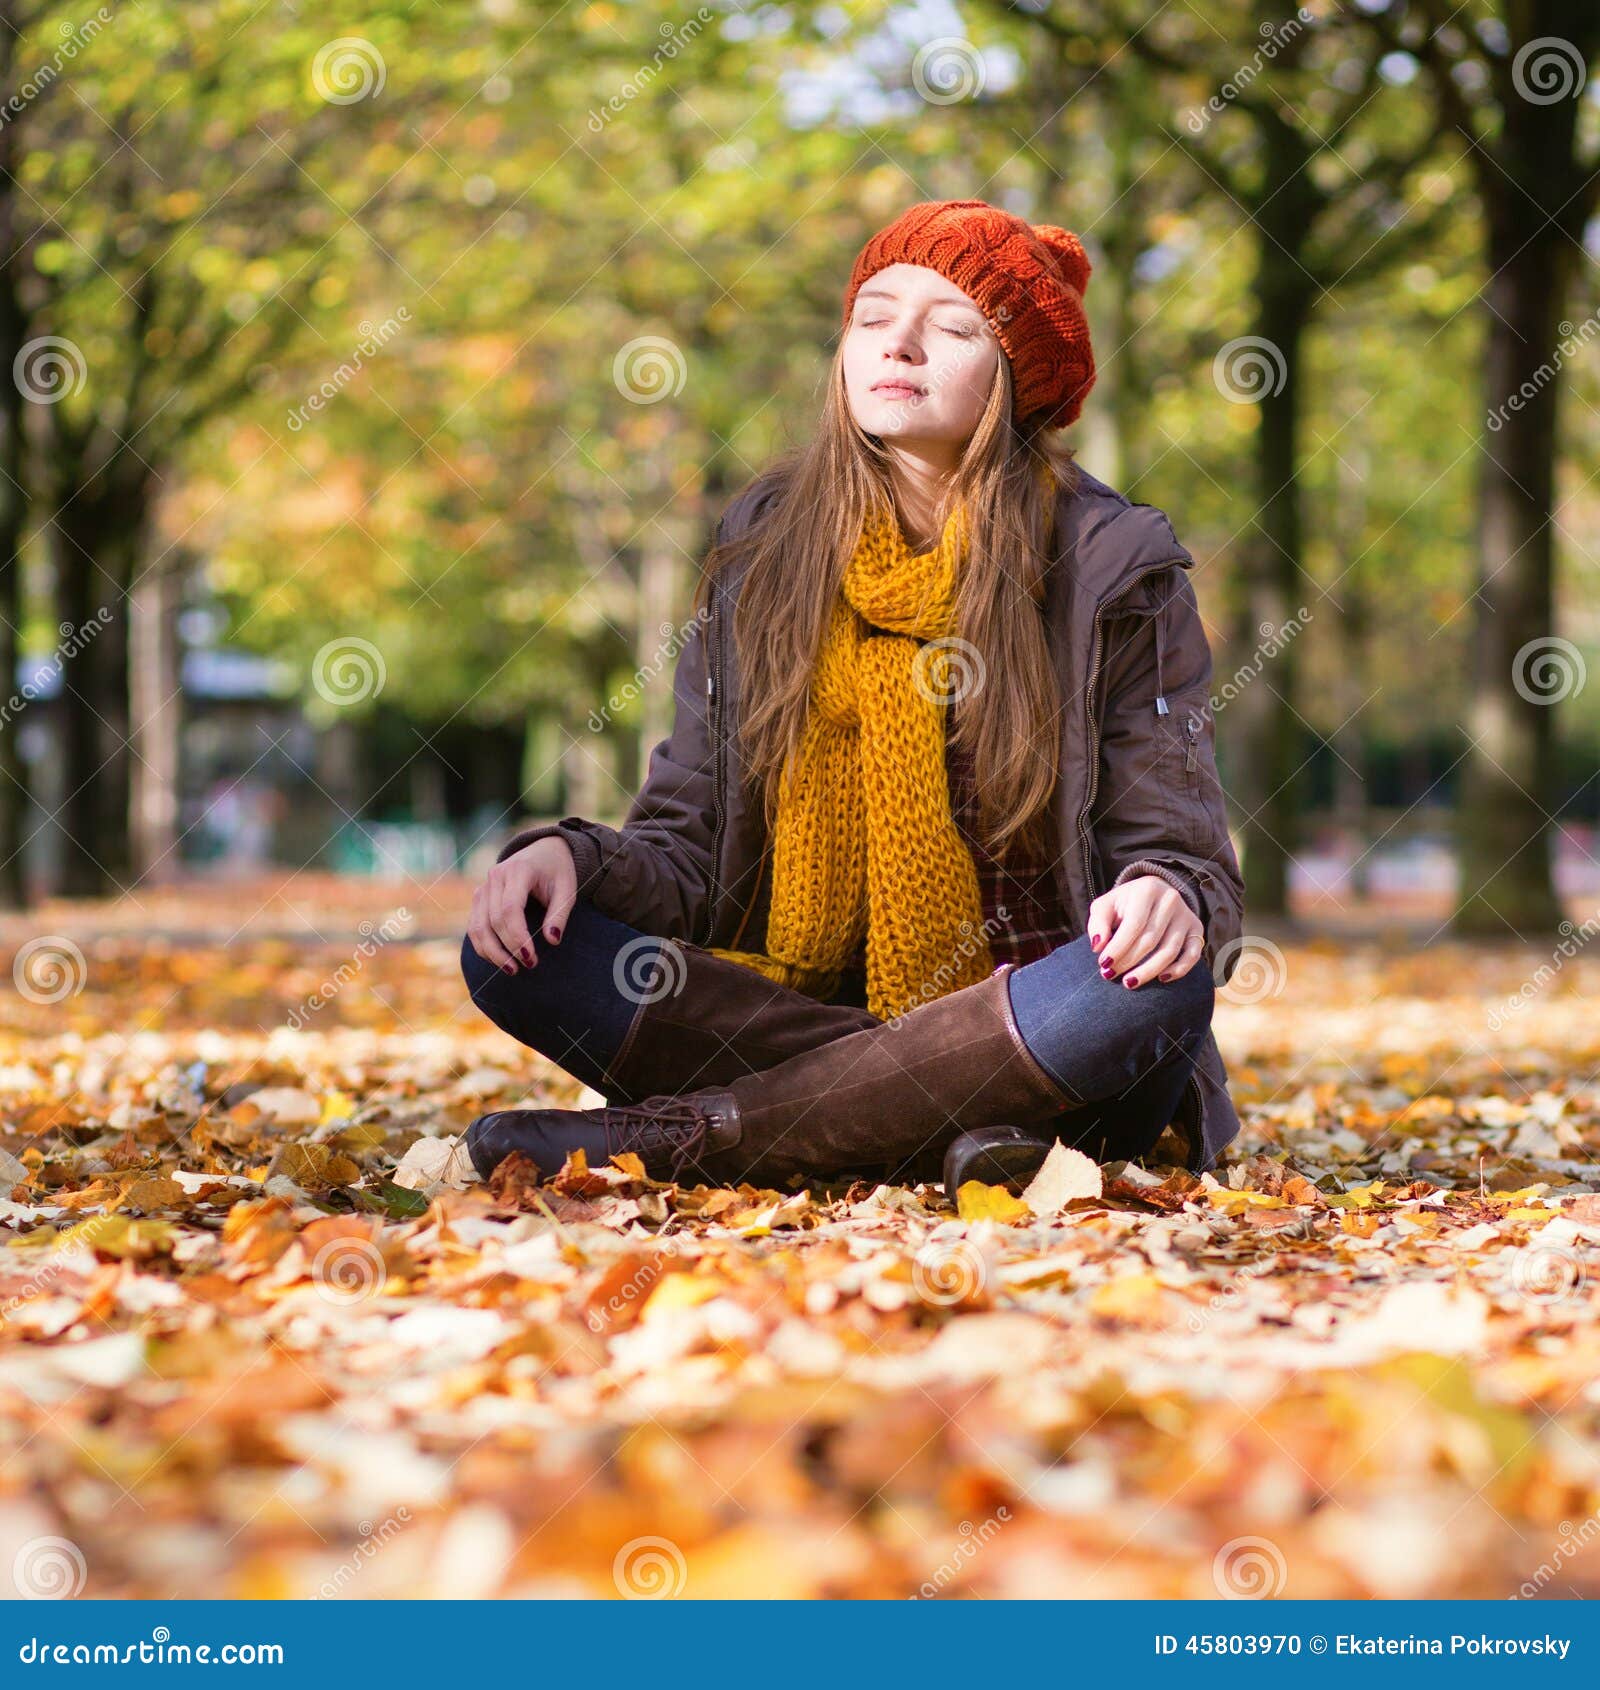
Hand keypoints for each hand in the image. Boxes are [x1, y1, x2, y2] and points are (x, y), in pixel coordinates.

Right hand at [467, 837, 576, 973]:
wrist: (543, 850)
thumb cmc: (557, 871)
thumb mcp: (567, 889)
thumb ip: (560, 913)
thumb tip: (552, 940)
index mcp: (518, 870)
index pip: (510, 909)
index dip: (517, 936)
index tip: (531, 957)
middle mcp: (495, 877)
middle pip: (493, 920)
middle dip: (509, 948)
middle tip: (529, 965)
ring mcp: (484, 886)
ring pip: (478, 926)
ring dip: (492, 952)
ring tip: (512, 969)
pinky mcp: (479, 897)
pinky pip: (474, 925)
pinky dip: (483, 945)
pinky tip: (499, 959)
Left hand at [1086, 874, 1204, 988]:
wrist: (1153, 894)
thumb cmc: (1124, 904)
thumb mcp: (1106, 906)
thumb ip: (1098, 924)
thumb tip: (1098, 946)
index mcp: (1147, 890)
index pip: (1133, 925)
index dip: (1118, 948)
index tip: (1104, 964)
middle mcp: (1171, 900)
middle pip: (1150, 940)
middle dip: (1128, 961)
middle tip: (1110, 975)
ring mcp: (1186, 915)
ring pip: (1169, 951)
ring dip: (1148, 971)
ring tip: (1129, 982)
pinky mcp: (1197, 929)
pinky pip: (1192, 955)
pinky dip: (1179, 970)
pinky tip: (1161, 978)